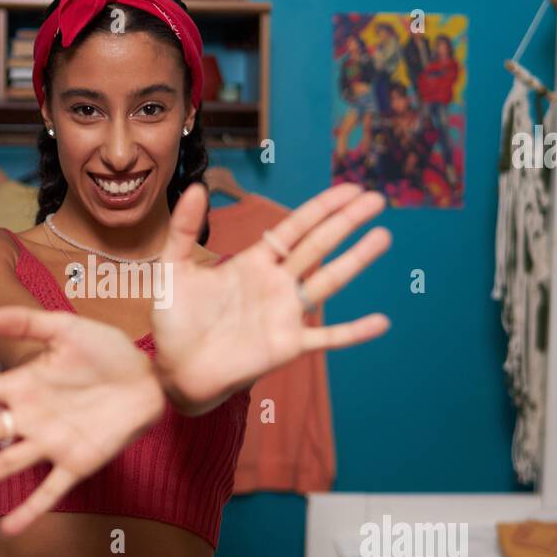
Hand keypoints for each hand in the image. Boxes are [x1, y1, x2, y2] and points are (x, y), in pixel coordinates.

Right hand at [0, 307, 165, 537]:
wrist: (151, 377)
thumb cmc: (108, 351)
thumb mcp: (68, 327)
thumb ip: (28, 322)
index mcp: (21, 385)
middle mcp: (29, 417)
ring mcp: (51, 443)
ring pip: (5, 464)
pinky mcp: (79, 462)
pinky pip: (52, 490)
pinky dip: (33, 509)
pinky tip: (11, 529)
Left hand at [151, 182, 390, 414]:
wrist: (175, 370)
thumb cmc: (174, 321)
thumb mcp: (173, 270)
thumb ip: (183, 229)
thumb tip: (196, 187)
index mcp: (254, 262)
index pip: (295, 227)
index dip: (323, 207)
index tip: (350, 188)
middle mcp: (277, 284)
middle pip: (319, 246)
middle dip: (347, 222)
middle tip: (377, 199)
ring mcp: (286, 314)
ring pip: (329, 282)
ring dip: (356, 260)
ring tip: (383, 236)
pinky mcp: (287, 345)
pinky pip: (326, 337)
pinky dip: (353, 332)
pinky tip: (381, 322)